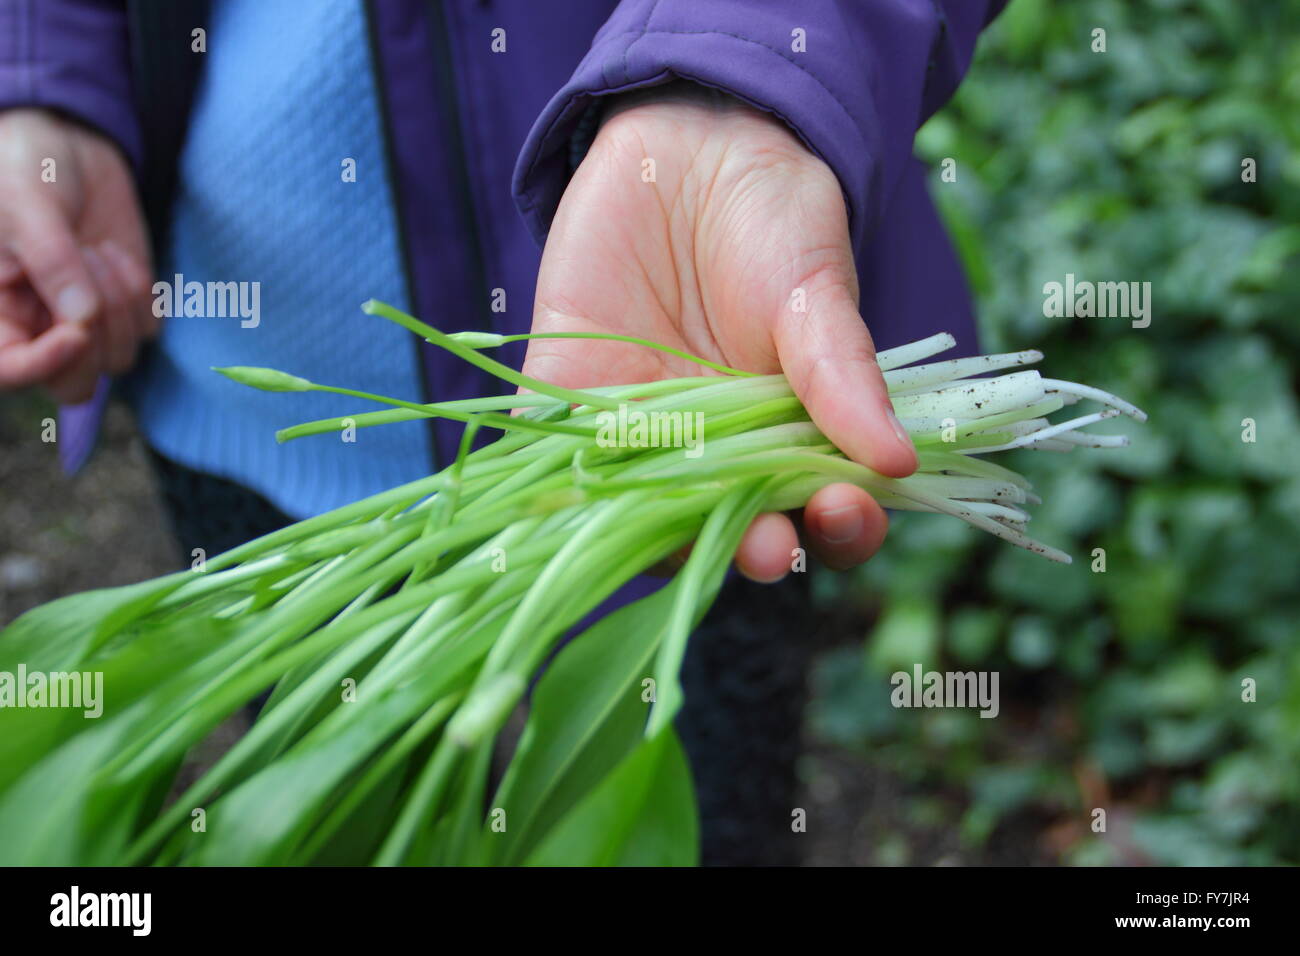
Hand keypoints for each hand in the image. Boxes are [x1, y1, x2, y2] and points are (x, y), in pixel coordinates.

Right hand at [0, 108, 155, 402]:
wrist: (64, 145)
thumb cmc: (23, 169)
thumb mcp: (25, 206)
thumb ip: (50, 263)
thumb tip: (82, 322)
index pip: (9, 373)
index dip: (44, 366)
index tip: (76, 333)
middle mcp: (37, 330)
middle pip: (76, 384)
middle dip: (94, 334)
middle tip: (86, 262)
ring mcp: (85, 324)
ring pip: (118, 358)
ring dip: (117, 303)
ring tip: (92, 249)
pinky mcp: (125, 308)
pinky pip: (149, 328)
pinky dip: (141, 292)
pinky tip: (114, 253)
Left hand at [527, 83, 915, 581]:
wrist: (688, 144)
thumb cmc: (772, 219)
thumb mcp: (816, 293)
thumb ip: (842, 374)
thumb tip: (898, 457)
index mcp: (789, 435)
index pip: (819, 508)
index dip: (836, 526)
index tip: (844, 509)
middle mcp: (715, 451)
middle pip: (734, 527)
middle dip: (756, 548)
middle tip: (772, 546)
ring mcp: (640, 430)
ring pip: (644, 513)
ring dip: (661, 535)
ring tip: (681, 536)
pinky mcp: (567, 394)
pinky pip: (554, 455)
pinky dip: (553, 486)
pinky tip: (571, 505)